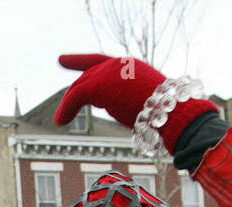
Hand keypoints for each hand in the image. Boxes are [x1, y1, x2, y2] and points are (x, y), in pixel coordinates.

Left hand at [54, 53, 217, 154]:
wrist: (171, 111)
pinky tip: (61, 121)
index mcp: (131, 66)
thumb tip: (122, 113)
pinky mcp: (98, 86)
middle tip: (64, 106)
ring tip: (61, 120)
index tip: (63, 61)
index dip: (80, 61)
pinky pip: (76, 96)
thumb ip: (128, 100)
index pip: (100, 61)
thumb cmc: (167, 114)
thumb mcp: (146, 101)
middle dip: (74, 90)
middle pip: (89, 75)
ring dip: (69, 104)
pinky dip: (66, 109)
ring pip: (81, 86)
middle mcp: (118, 64)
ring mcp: (108, 72)